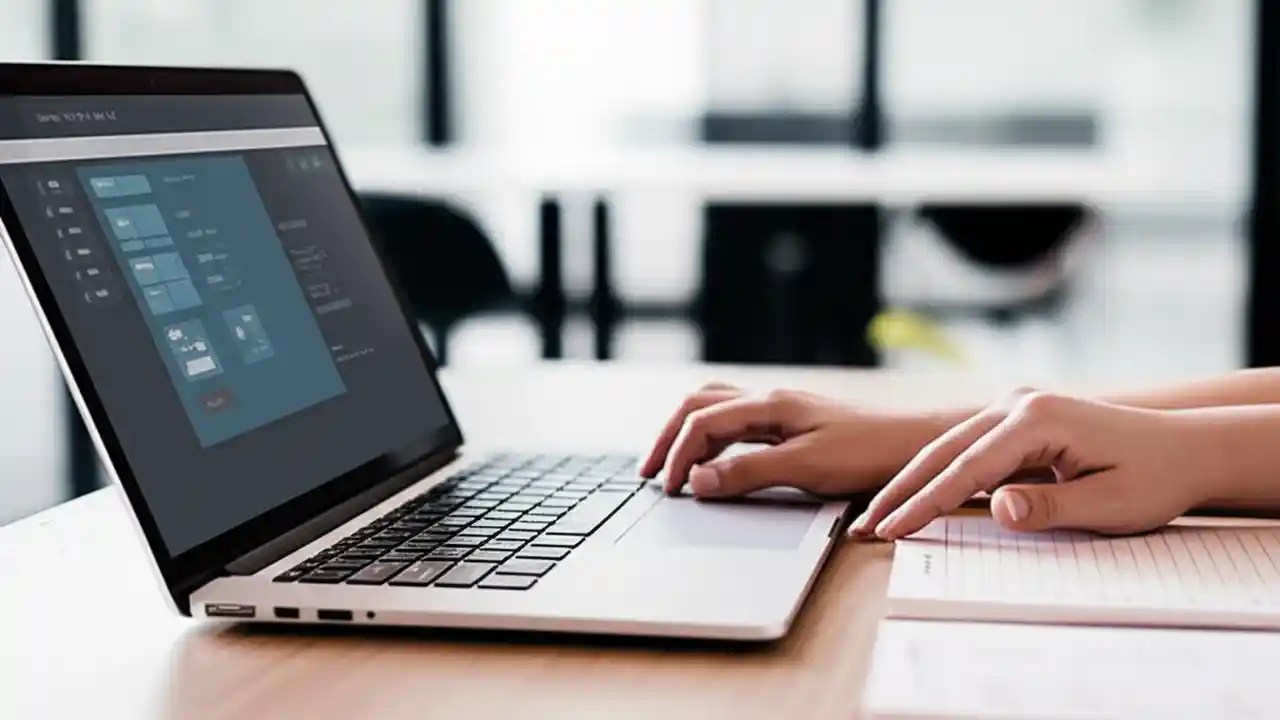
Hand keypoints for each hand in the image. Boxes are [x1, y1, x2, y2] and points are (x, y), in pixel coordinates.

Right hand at [640, 382, 950, 497]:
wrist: (919, 442)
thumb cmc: (870, 452)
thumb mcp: (805, 468)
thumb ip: (748, 472)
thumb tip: (697, 481)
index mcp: (768, 404)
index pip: (701, 422)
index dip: (677, 456)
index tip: (669, 490)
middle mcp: (769, 399)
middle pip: (698, 405)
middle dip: (667, 437)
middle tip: (649, 473)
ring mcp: (780, 408)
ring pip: (715, 406)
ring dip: (686, 431)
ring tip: (670, 461)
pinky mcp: (793, 421)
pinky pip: (735, 417)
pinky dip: (710, 432)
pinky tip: (712, 453)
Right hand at [850, 388, 1215, 539]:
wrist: (1186, 448)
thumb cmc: (1155, 478)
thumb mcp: (1110, 503)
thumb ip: (1050, 507)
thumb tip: (997, 508)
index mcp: (1038, 419)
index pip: (967, 469)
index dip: (926, 503)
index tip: (893, 530)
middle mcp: (1019, 402)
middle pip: (944, 450)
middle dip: (902, 490)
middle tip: (866, 525)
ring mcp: (1016, 406)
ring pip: (948, 445)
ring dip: (913, 481)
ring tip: (880, 514)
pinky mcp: (1018, 417)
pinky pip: (967, 446)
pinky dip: (939, 471)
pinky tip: (916, 493)